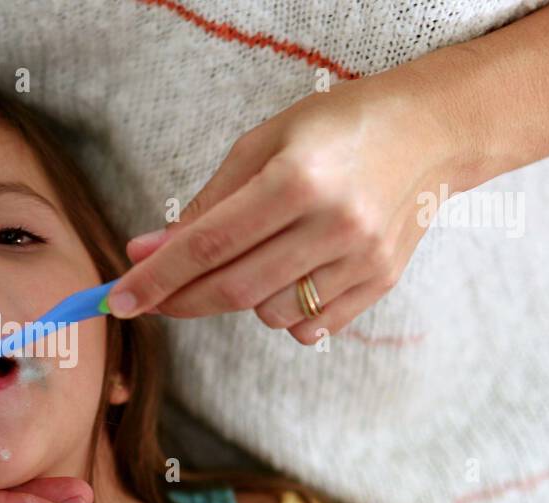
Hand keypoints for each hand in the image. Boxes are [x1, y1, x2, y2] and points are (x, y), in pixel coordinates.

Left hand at [109, 75, 454, 343]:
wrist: (431, 130)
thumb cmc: (335, 128)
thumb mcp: (263, 145)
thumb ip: (204, 205)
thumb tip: (144, 252)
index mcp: (296, 179)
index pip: (207, 245)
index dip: (156, 278)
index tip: (118, 300)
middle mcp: (333, 223)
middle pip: (233, 289)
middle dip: (181, 300)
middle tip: (152, 297)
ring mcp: (362, 258)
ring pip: (269, 315)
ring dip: (240, 301)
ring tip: (251, 260)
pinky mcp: (381, 281)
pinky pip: (312, 327)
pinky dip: (284, 314)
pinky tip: (287, 277)